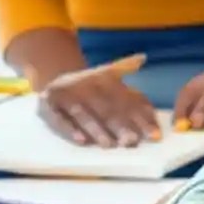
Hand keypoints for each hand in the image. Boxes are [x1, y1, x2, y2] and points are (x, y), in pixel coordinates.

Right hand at [39, 65, 158, 146]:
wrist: (52, 77)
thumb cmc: (89, 85)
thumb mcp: (107, 73)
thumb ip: (127, 72)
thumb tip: (142, 58)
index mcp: (105, 79)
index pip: (126, 100)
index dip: (141, 118)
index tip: (154, 135)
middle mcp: (87, 85)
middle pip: (106, 108)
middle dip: (120, 126)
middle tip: (131, 142)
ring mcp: (67, 95)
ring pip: (84, 114)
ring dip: (97, 130)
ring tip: (108, 145)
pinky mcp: (49, 105)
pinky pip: (59, 119)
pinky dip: (70, 130)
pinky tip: (81, 141)